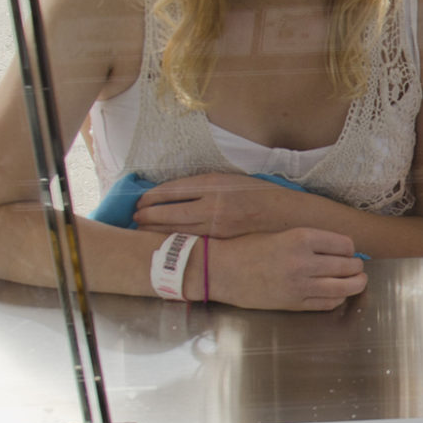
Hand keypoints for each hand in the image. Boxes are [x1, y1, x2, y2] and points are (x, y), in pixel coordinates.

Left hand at [135, 174, 303, 237]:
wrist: (288, 215)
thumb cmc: (260, 196)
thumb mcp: (231, 180)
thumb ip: (205, 186)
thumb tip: (176, 193)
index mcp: (213, 183)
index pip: (171, 189)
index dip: (151, 196)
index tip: (140, 199)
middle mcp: (211, 203)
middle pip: (167, 210)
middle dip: (146, 215)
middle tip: (134, 217)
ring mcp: (216, 225)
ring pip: (175, 229)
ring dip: (155, 230)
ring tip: (142, 229)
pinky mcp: (221, 241)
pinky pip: (191, 240)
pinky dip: (174, 240)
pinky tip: (165, 241)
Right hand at [218, 228, 367, 310]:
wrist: (220, 271)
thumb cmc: (247, 248)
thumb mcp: (280, 234)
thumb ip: (309, 240)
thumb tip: (340, 249)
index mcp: (300, 238)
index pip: (344, 244)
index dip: (350, 248)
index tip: (349, 250)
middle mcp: (303, 262)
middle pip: (348, 266)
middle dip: (357, 267)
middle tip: (357, 267)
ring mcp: (300, 285)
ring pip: (343, 287)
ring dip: (356, 284)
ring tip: (358, 281)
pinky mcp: (294, 304)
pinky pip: (327, 303)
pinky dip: (338, 299)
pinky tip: (338, 294)